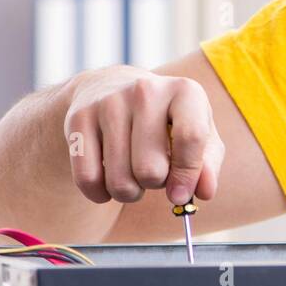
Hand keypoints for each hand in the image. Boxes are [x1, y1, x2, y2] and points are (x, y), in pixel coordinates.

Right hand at [62, 66, 225, 206]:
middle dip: (154, 184)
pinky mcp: (78, 118)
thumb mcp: (196, 132)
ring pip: (120, 180)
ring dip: (129, 192)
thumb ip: (208, 164)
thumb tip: (205, 192)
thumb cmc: (165, 120)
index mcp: (185, 92)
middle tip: (152, 173)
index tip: (179, 196)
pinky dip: (99, 193)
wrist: (108, 89)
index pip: (191, 137)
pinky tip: (106, 181)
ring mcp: (109, 102)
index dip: (187, 175)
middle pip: (151, 169)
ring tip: (132, 175)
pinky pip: (88, 179)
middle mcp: (146, 90)